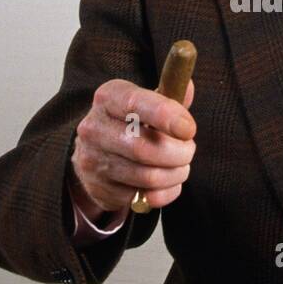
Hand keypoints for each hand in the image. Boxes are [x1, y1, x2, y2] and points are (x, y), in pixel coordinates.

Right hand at [69, 77, 195, 217]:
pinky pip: (145, 197)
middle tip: (188, 150)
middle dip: (178, 153)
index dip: (167, 116)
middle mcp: (94, 128)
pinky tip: (165, 183)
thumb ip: (171, 95)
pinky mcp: (100, 188)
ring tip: (180, 166)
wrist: (96, 154)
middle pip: (144, 147)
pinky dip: (165, 192)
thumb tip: (187, 86)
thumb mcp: (147, 103)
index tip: (189, 129)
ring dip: (175, 174)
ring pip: (148, 176)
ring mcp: (93, 160)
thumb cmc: (130, 123)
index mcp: (108, 97)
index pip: (136, 104)